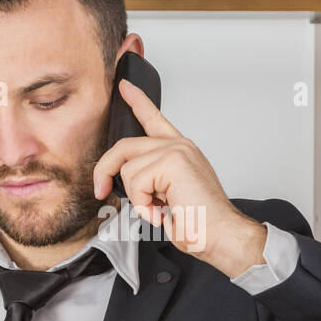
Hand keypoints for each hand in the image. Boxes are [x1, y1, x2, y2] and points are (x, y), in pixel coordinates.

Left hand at [92, 78, 266, 277]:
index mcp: (179, 151)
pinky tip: (160, 212)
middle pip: (125, 146)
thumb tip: (124, 181)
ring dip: (137, 198)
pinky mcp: (173, 161)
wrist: (219, 234)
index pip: (154, 118)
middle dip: (105, 170)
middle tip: (101, 190)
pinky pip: (136, 180)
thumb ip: (150, 180)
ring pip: (128, 169)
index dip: (137, 101)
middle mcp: (179, 145)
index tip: (124, 86)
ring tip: (157, 210)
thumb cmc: (199, 222)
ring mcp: (177, 150)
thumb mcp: (167, 197)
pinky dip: (143, 204)